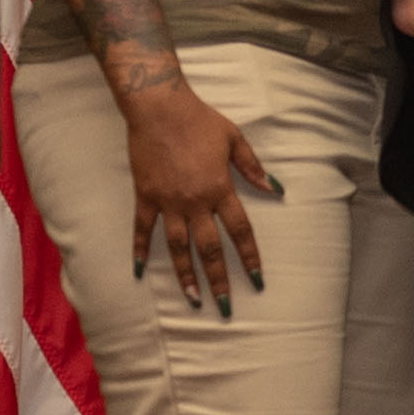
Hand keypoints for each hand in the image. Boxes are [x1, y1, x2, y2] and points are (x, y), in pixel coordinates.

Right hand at [123, 83, 273, 312]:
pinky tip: (138, 270)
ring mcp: (168, 202)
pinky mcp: (145, 196)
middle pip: (210, 249)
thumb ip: (253, 167)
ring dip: (186, 275)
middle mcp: (195, 201)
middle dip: (220, 279)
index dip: (250, 256)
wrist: (159, 108)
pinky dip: (139, 249)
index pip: (240, 231)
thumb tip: (275, 188)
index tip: (257, 279)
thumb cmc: (200, 120)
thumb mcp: (235, 139)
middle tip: (225, 306)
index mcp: (220, 189)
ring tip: (193, 299)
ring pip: (178, 247)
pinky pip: (142, 228)